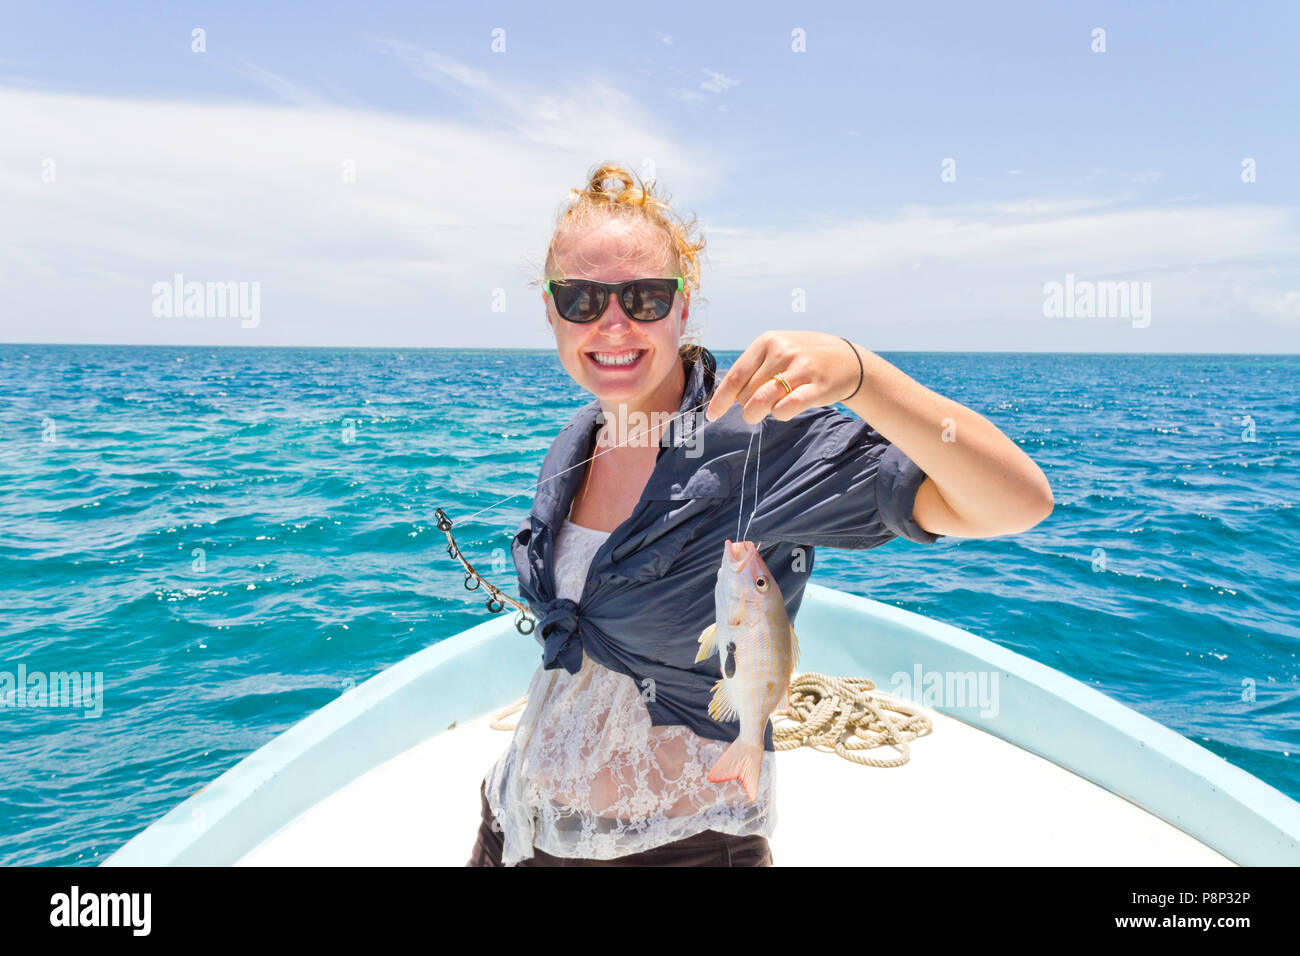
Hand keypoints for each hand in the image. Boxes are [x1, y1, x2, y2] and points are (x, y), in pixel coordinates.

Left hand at [704, 331, 862, 423]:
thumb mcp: (778, 352)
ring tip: (759, 414)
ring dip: (755, 414)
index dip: (720, 399)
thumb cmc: (803, 359)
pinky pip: (786, 408)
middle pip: (747, 392)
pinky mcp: (816, 386)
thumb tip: (725, 397)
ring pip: (761, 401)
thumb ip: (753, 369)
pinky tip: (784, 410)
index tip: (712, 415)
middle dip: (745, 405)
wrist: (847, 360)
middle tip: (756, 405)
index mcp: (767, 341)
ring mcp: (800, 368)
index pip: (735, 376)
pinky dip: (779, 415)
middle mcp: (782, 352)